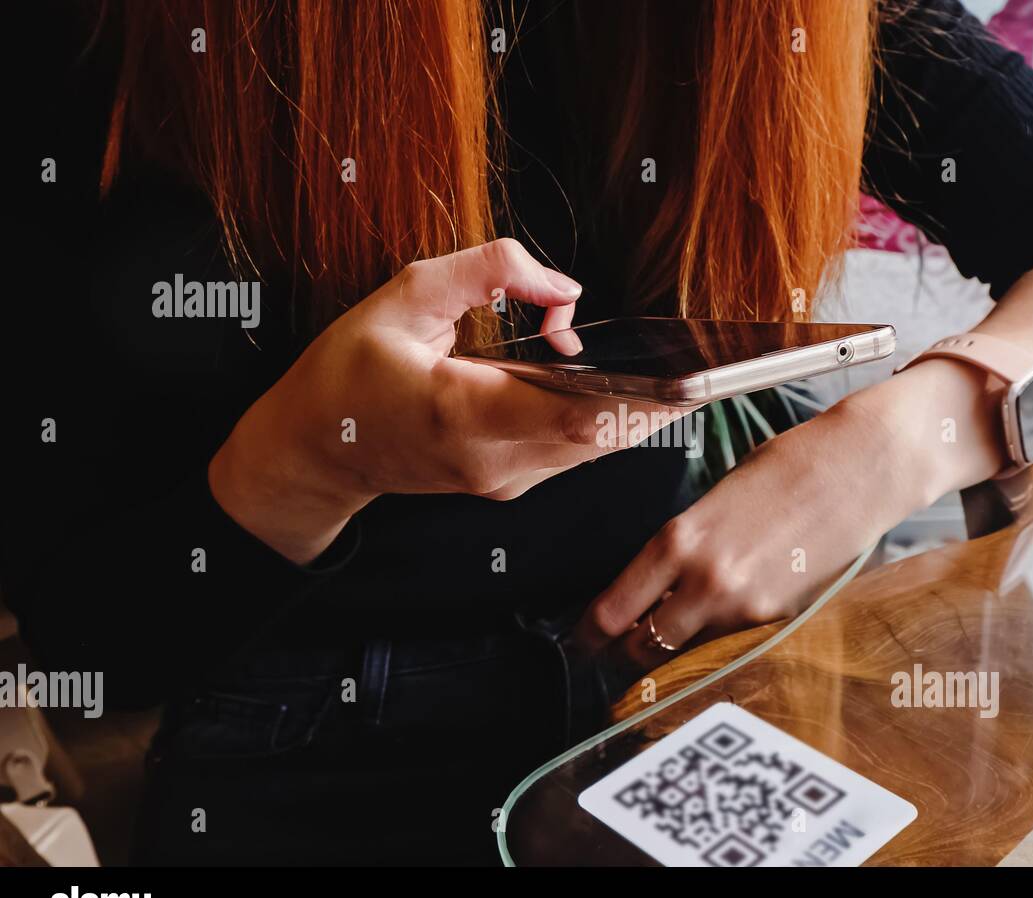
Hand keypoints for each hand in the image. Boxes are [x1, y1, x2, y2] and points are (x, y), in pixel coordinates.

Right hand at [210, 238, 683, 562]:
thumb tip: (561, 285)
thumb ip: (484, 274)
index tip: (693, 381)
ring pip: (594, 449)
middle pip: (602, 437)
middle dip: (660, 403)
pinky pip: (573, 452)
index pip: (577, 415)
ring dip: (635, 411)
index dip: (642, 400)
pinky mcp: (508, 481)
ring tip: (677, 373)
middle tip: (710, 368)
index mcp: (465, 415)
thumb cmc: (346, 377)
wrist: (314, 452)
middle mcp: (494, 461)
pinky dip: (602, 419)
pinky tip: (616, 387)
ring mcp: (503, 480)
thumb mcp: (401, 299)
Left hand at [578, 395, 935, 676]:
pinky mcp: (782, 618)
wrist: (860, 466)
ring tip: (678, 638)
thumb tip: (655, 582)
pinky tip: (729, 622)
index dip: (591, 634)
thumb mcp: (715, 499)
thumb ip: (683, 545)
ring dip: (679, 650)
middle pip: (643, 647)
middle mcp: (706, 580)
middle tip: (623, 653)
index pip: (613, 610)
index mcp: (679, 539)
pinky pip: (735, 644)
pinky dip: (723, 641)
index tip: (584, 640)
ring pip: (690, 652)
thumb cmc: (788, 467)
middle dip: (628, 653)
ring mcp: (746, 606)